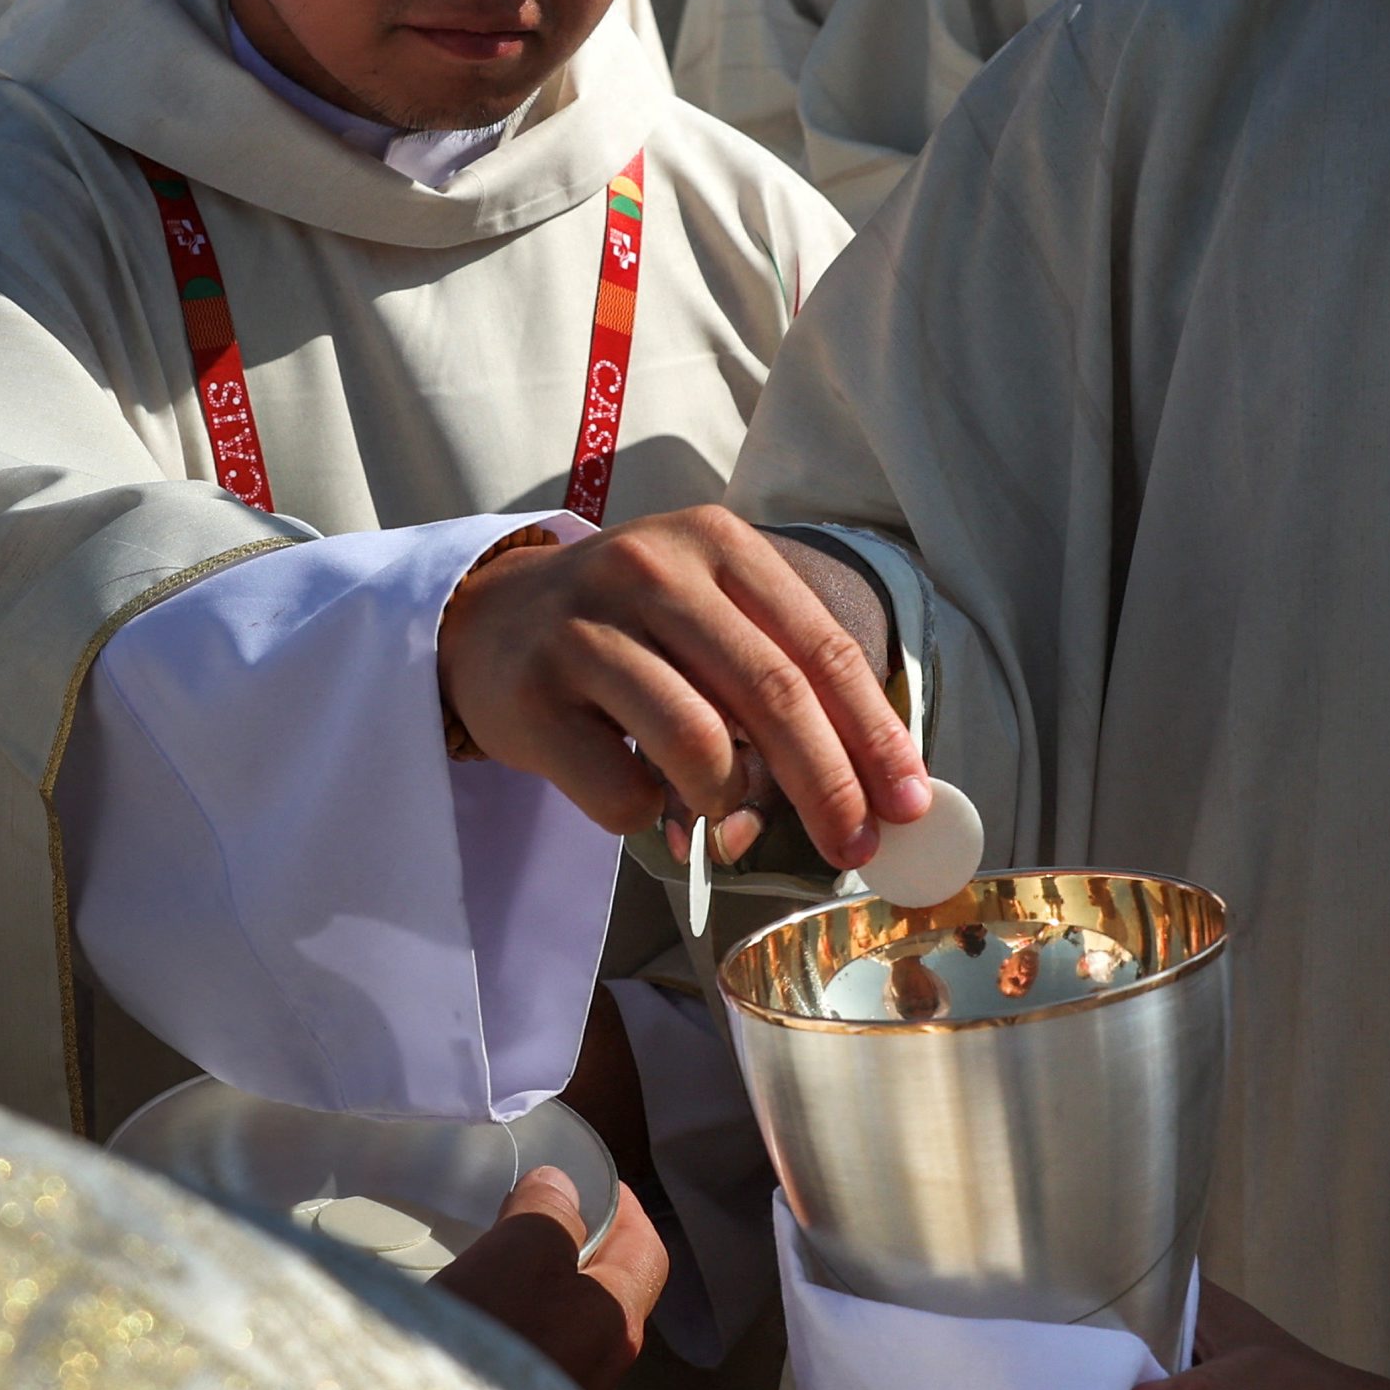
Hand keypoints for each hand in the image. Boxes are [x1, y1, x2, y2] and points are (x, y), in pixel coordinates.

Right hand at [427, 1166, 666, 1389]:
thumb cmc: (485, 1343)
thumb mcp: (518, 1254)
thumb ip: (549, 1215)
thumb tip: (563, 1192)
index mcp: (617, 1324)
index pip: (647, 1254)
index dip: (624, 1212)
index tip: (594, 1189)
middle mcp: (607, 1382)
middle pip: (604, 1306)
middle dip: (573, 1267)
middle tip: (528, 1238)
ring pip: (567, 1353)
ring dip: (540, 1320)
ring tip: (489, 1300)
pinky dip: (512, 1363)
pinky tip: (470, 1361)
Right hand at [437, 510, 925, 871]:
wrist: (482, 622)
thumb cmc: (624, 629)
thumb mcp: (705, 613)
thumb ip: (778, 675)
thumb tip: (872, 790)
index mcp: (716, 544)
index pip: (819, 646)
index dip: (873, 733)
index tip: (907, 802)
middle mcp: (652, 572)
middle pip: (771, 693)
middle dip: (827, 784)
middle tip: (856, 846)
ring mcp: (584, 631)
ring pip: (697, 744)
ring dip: (728, 805)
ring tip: (723, 821)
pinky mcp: (532, 698)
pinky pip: (621, 790)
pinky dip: (649, 816)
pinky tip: (641, 795)